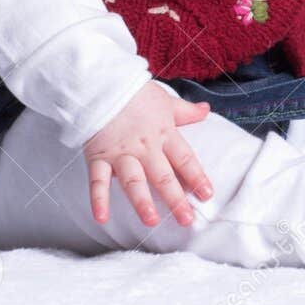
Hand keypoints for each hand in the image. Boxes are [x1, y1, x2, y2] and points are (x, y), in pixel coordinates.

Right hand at [83, 82, 213, 228]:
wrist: (102, 83)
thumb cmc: (135, 92)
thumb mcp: (165, 100)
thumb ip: (186, 111)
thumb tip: (206, 110)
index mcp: (163, 134)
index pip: (185, 159)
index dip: (197, 177)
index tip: (207, 195)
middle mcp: (144, 147)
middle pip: (163, 176)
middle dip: (175, 199)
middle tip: (186, 220)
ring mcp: (121, 154)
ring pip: (133, 181)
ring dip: (142, 202)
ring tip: (151, 221)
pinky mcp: (98, 157)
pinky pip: (97, 181)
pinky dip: (98, 200)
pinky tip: (102, 218)